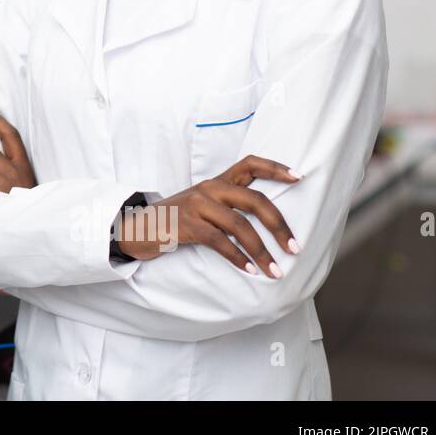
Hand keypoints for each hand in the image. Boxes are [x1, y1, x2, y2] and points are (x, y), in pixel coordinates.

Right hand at [116, 155, 301, 277]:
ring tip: (275, 270)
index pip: (250, 164)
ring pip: (240, 225)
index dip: (276, 168)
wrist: (136, 228)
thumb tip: (265, 224)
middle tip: (295, 247)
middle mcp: (209, 188)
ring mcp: (197, 205)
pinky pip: (220, 241)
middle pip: (255, 199)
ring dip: (262, 250)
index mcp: (216, 182)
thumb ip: (227, 206)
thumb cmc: (175, 221)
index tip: (299, 177)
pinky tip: (250, 270)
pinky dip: (238, 258)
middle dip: (279, 225)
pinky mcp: (187, 224)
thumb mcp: (201, 206)